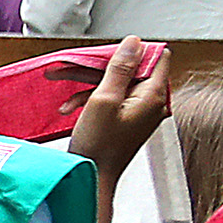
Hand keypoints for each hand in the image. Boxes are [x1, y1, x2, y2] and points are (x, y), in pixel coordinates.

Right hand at [66, 37, 172, 177]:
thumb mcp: (103, 100)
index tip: (105, 57)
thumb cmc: (98, 147)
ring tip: (67, 97)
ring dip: (90, 88)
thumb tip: (133, 43)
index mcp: (153, 96)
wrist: (91, 179)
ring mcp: (140, 113)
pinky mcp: (127, 120)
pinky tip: (74, 109)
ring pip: (117, 85)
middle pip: (131, 71)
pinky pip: (113, 100)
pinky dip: (93, 101)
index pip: (155, 57)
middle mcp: (152, 103)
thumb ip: (120, 69)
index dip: (130, 52)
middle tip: (72, 69)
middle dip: (98, 70)